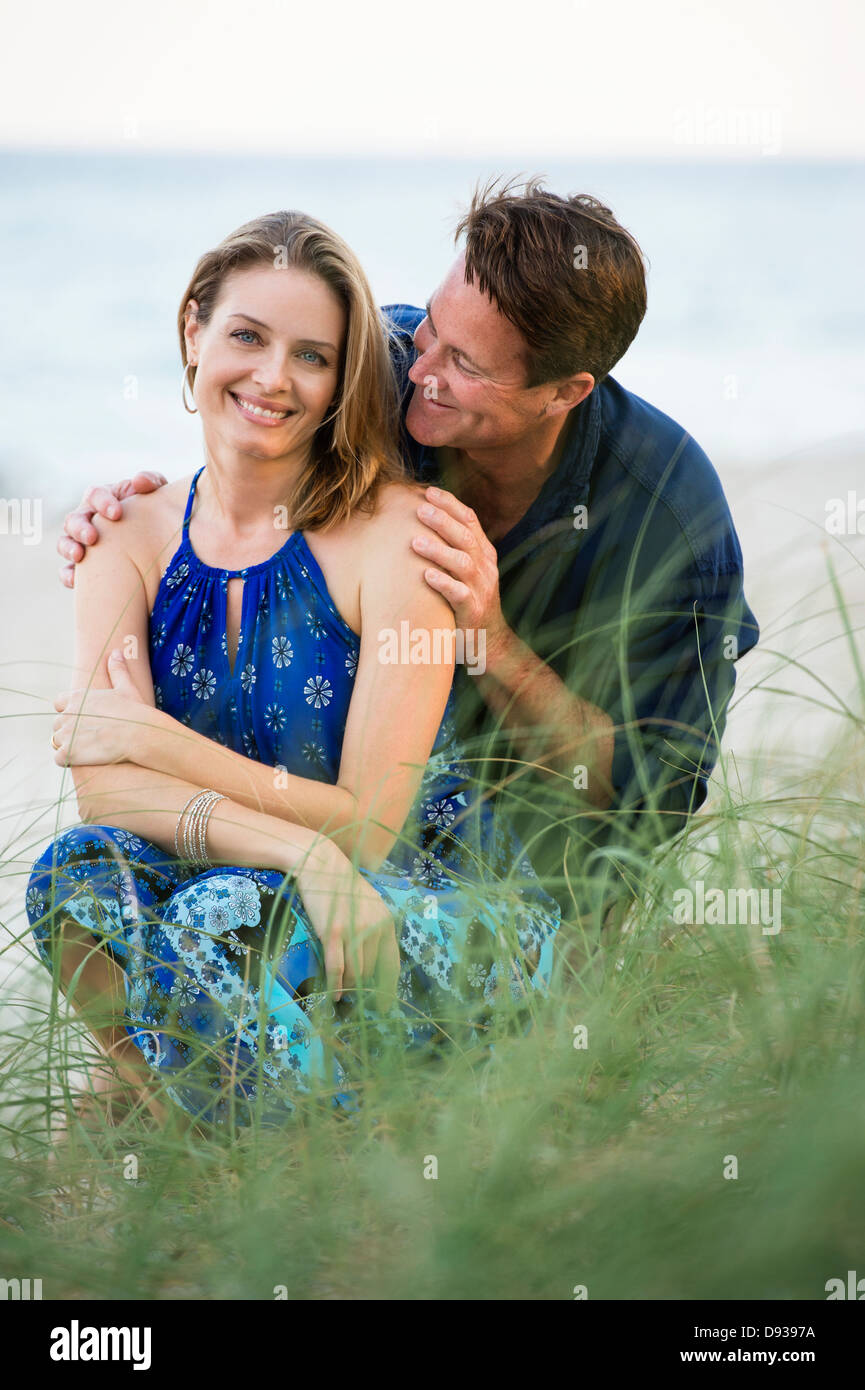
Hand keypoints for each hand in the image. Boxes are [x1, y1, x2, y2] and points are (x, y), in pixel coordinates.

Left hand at [52, 650, 150, 765]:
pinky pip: (58, 758)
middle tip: (91, 737)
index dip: (68, 712)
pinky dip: (68, 760)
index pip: (58, 703)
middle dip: (70, 731)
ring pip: (57, 741)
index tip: (83, 719)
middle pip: (58, 725)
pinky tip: (84, 759)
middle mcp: (67, 714)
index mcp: (78, 697)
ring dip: (69, 746)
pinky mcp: (68, 751)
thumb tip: (116, 652)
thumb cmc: (135, 712)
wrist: (139, 734)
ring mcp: (66, 733)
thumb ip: (117, 670)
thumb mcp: (126, 688)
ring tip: (89, 749)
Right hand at [57, 471, 168, 588]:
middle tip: (92, 537)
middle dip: (81, 527)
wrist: (158, 542)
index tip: (117, 513)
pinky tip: (75, 581)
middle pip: (74, 519)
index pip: (95, 494)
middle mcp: (87, 518)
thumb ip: (151, 482)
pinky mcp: (81, 567)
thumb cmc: (156, 514)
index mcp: (102, 498)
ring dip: (69, 548)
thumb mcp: (158, 496)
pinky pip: (67, 571)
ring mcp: (81, 542)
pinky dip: (68, 575)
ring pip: (65, 542)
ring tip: (79, 556)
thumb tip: (139, 481)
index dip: (103, 502)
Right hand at [294, 842, 400, 1009]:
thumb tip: (371, 958)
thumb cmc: (341, 884)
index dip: (389, 988)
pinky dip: (336, 985)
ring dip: (349, 989)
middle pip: (372, 972)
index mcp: (386, 922)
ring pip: (355, 973)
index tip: (384, 1006)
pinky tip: (334, 996)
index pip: (392, 963)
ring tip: (343, 1000)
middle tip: (357, 1004)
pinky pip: (337, 968)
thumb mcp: (367, 903)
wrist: (320, 865)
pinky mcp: (333, 933)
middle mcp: (374, 928)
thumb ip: (374, 927)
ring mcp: (354, 931)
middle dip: (365, 992)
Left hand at [411, 486, 509, 655]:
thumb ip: (452, 548)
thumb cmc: (467, 602)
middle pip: (465, 537)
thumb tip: (421, 519)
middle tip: (419, 509)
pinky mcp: (474, 612)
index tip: (428, 492)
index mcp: (484, 553)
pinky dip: (444, 584)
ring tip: (415, 542)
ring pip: (463, 564)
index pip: (470, 520)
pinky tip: (427, 576)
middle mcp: (485, 568)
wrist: (490, 642)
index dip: (450, 504)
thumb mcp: (466, 571)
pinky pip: (460, 595)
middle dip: (442, 521)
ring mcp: (482, 590)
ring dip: (439, 551)